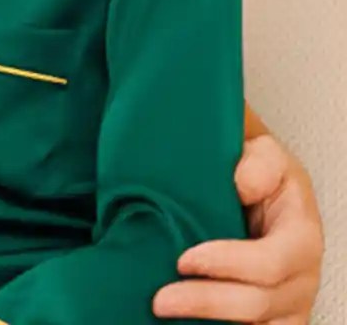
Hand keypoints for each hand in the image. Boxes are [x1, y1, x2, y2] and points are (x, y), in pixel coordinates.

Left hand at [153, 135, 323, 322]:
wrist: (257, 190)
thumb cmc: (259, 175)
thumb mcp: (264, 155)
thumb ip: (259, 163)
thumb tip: (242, 184)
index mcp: (302, 236)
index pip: (270, 263)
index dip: (227, 265)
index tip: (183, 260)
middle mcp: (301, 278)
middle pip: (258, 304)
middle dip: (206, 304)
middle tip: (160, 301)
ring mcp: (289, 305)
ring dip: (210, 324)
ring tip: (166, 316)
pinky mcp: (273, 320)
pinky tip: (187, 324)